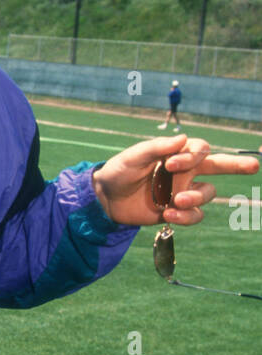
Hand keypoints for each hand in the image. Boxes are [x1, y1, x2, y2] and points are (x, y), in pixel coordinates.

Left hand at [91, 134, 259, 226]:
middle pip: (219, 166)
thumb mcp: (134, 157)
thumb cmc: (120, 171)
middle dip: (237, 165)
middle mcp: (186, 172)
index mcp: (177, 154)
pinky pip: (195, 215)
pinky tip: (169, 214)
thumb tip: (182, 139)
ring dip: (197, 198)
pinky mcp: (177, 211)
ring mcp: (183, 192)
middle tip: (254, 165)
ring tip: (176, 201)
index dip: (193, 157)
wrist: (106, 198)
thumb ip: (157, 148)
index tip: (170, 165)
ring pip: (208, 194)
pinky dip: (187, 216)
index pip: (201, 150)